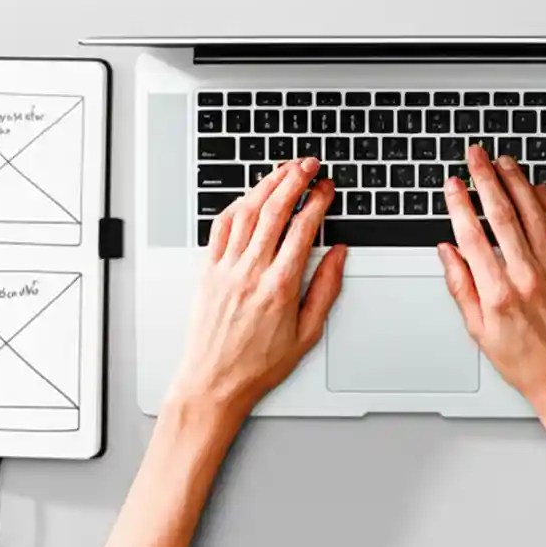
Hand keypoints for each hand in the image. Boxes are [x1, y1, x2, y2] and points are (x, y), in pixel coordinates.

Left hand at [171, 157, 347, 418]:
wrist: (214, 382)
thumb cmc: (258, 365)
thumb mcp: (307, 334)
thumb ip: (325, 289)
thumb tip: (338, 255)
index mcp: (280, 286)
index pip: (303, 228)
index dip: (318, 201)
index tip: (326, 187)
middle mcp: (251, 272)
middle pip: (274, 211)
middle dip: (294, 180)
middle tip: (308, 164)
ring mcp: (226, 268)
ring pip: (246, 213)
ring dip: (266, 185)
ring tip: (282, 170)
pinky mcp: (207, 271)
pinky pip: (220, 228)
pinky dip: (235, 206)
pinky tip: (248, 197)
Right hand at [437, 146, 545, 441]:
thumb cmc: (527, 363)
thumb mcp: (479, 332)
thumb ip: (461, 288)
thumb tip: (448, 252)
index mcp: (498, 292)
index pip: (472, 235)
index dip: (459, 204)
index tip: (452, 184)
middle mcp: (527, 275)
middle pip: (501, 213)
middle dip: (486, 178)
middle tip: (476, 156)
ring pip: (533, 212)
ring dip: (516, 182)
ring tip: (504, 162)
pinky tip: (540, 189)